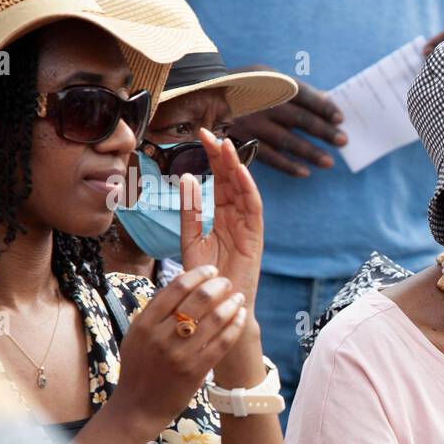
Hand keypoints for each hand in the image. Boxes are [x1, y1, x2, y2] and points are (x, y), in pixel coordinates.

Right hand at [110, 265, 248, 429]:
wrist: (138, 406)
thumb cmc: (140, 367)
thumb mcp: (137, 336)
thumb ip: (156, 312)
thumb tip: (182, 283)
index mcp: (144, 324)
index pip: (174, 288)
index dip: (197, 275)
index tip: (211, 269)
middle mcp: (160, 337)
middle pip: (197, 300)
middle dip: (217, 286)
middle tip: (227, 282)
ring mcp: (179, 354)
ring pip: (213, 319)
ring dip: (230, 304)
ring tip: (238, 297)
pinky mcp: (195, 370)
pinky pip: (221, 343)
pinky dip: (234, 326)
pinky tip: (241, 317)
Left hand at [179, 130, 263, 309]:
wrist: (215, 308)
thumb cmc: (203, 278)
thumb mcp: (190, 239)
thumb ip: (190, 211)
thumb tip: (187, 179)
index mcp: (221, 217)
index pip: (219, 181)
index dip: (211, 159)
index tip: (199, 137)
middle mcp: (236, 219)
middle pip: (232, 181)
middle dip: (222, 157)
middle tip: (210, 135)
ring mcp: (247, 227)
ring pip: (244, 191)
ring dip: (237, 168)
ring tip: (226, 147)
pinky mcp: (255, 238)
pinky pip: (254, 210)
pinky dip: (248, 190)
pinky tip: (240, 174)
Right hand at [226, 69, 345, 176]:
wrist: (201, 95)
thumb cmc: (244, 87)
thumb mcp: (267, 78)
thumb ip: (295, 90)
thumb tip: (327, 99)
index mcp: (270, 82)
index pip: (303, 95)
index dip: (323, 107)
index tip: (340, 118)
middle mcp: (262, 102)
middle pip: (299, 119)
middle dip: (323, 131)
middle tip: (343, 141)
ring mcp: (252, 123)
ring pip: (287, 140)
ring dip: (310, 152)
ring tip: (329, 162)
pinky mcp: (243, 141)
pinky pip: (269, 157)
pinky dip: (288, 166)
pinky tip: (305, 172)